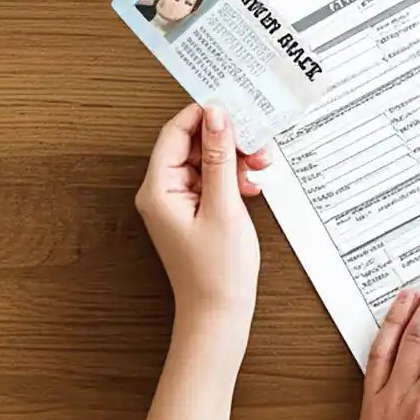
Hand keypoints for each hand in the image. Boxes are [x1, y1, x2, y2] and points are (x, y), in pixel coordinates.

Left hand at [135, 103, 270, 335]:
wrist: (219, 313)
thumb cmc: (217, 270)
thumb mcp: (224, 206)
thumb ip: (221, 158)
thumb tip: (216, 116)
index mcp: (159, 188)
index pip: (176, 132)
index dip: (205, 115)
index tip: (234, 106)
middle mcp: (163, 192)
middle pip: (194, 146)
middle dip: (228, 140)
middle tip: (258, 143)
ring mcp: (179, 202)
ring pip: (208, 162)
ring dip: (235, 159)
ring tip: (260, 167)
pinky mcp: (195, 212)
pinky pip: (213, 181)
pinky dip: (234, 179)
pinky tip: (252, 187)